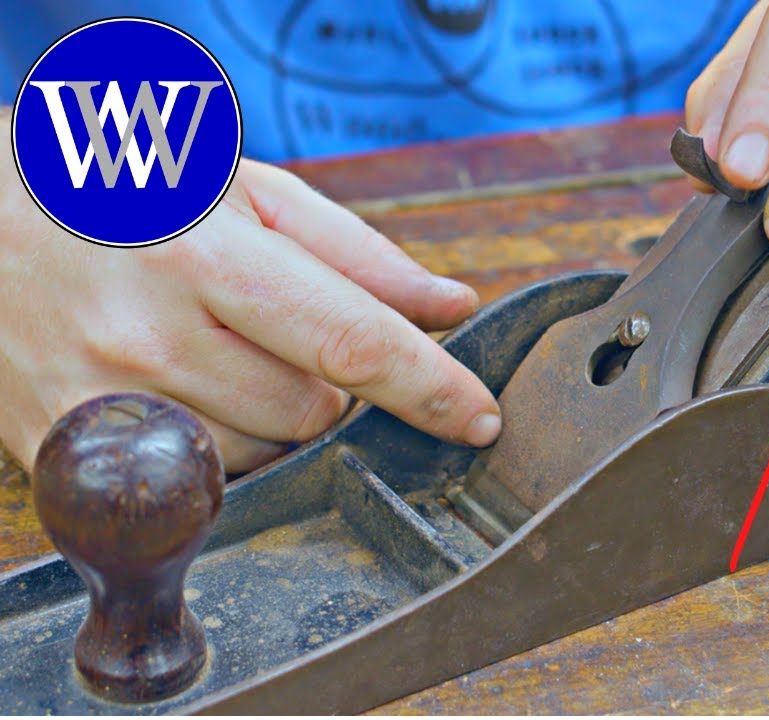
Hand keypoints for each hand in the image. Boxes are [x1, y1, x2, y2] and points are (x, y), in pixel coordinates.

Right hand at [0, 153, 500, 472]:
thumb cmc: (125, 192)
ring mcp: (103, 403)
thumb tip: (449, 305)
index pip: (352, 345)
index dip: (432, 388)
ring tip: (220, 351)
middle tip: (281, 333)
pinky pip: (195, 484)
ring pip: (262, 456)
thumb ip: (353, 252)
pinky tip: (186, 393)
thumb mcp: (239, 190)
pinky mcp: (67, 452)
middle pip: (315, 414)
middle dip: (332, 386)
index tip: (481, 418)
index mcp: (204, 254)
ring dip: (274, 418)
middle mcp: (150, 336)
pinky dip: (220, 449)